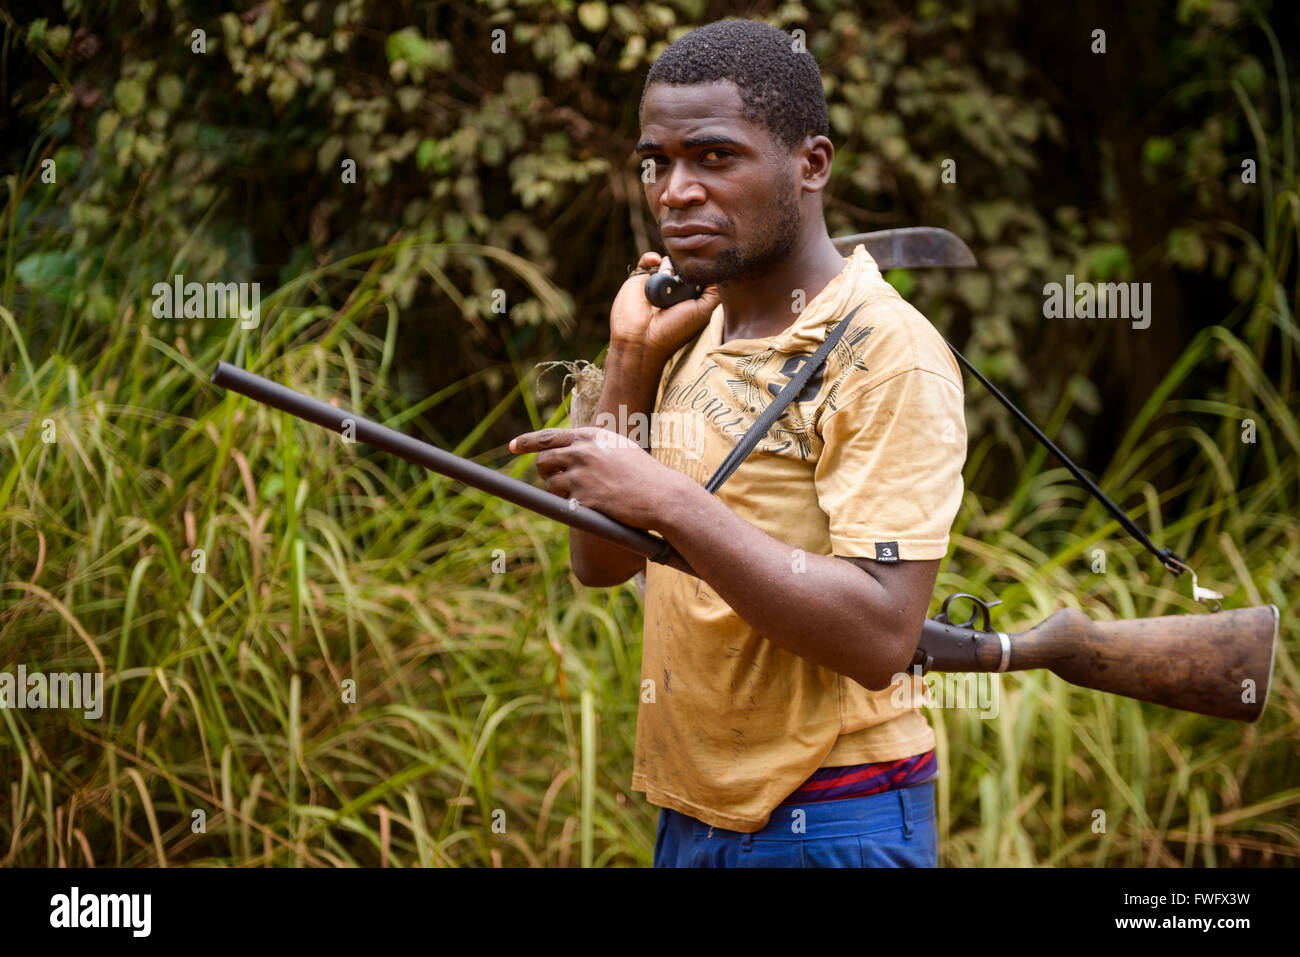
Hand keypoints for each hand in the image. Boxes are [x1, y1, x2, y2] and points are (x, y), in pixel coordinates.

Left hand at [508, 426, 690, 529]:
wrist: (661, 496)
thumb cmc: (644, 474)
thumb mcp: (619, 447)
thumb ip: (594, 445)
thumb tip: (570, 447)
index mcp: (591, 436)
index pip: (548, 436)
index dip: (527, 442)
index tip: (512, 445)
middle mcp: (582, 452)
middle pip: (543, 460)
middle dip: (544, 470)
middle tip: (554, 479)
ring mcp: (581, 475)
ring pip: (550, 483)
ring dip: (558, 491)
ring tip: (583, 494)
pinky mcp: (583, 498)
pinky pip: (562, 502)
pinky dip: (570, 504)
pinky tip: (589, 505)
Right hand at [611, 251, 720, 363]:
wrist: (642, 337)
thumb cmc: (674, 329)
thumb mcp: (703, 311)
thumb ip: (714, 293)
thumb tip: (719, 272)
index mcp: (691, 296)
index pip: (699, 274)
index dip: (701, 270)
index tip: (701, 268)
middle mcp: (675, 289)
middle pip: (684, 265)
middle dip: (685, 266)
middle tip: (680, 278)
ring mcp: (658, 283)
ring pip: (668, 261)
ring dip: (669, 266)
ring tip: (665, 280)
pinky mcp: (641, 279)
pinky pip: (648, 261)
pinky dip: (651, 258)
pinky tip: (654, 261)